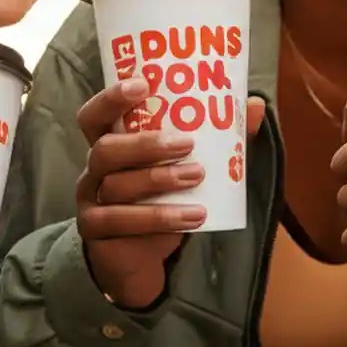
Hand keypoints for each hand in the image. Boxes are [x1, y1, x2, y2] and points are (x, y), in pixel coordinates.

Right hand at [75, 77, 265, 308]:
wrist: (140, 260)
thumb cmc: (161, 202)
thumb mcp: (186, 168)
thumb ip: (218, 138)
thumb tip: (256, 105)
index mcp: (110, 144)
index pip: (95, 116)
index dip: (111, 98)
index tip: (143, 85)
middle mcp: (94, 170)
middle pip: (106, 149)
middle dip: (146, 145)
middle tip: (187, 143)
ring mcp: (91, 202)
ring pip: (117, 186)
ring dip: (159, 180)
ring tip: (197, 176)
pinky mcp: (96, 233)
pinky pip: (121, 222)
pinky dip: (159, 218)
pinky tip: (193, 217)